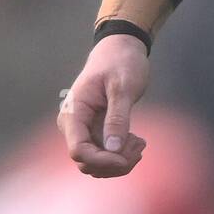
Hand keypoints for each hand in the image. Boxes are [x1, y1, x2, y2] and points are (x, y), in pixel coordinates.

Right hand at [57, 35, 149, 177]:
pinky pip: (104, 155)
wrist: (120, 49)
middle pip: (87, 162)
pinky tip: (136, 141)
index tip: (127, 157)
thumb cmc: (121, 62)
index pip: (78, 150)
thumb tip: (113, 149)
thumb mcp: (123, 85)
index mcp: (73, 112)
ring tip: (140, 142)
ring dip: (119, 161)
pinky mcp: (94, 133)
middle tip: (140, 145)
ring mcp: (82, 131)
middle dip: (114, 162)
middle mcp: (72, 126)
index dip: (102, 160)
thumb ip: (117, 116)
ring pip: (96, 163)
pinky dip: (120, 155)